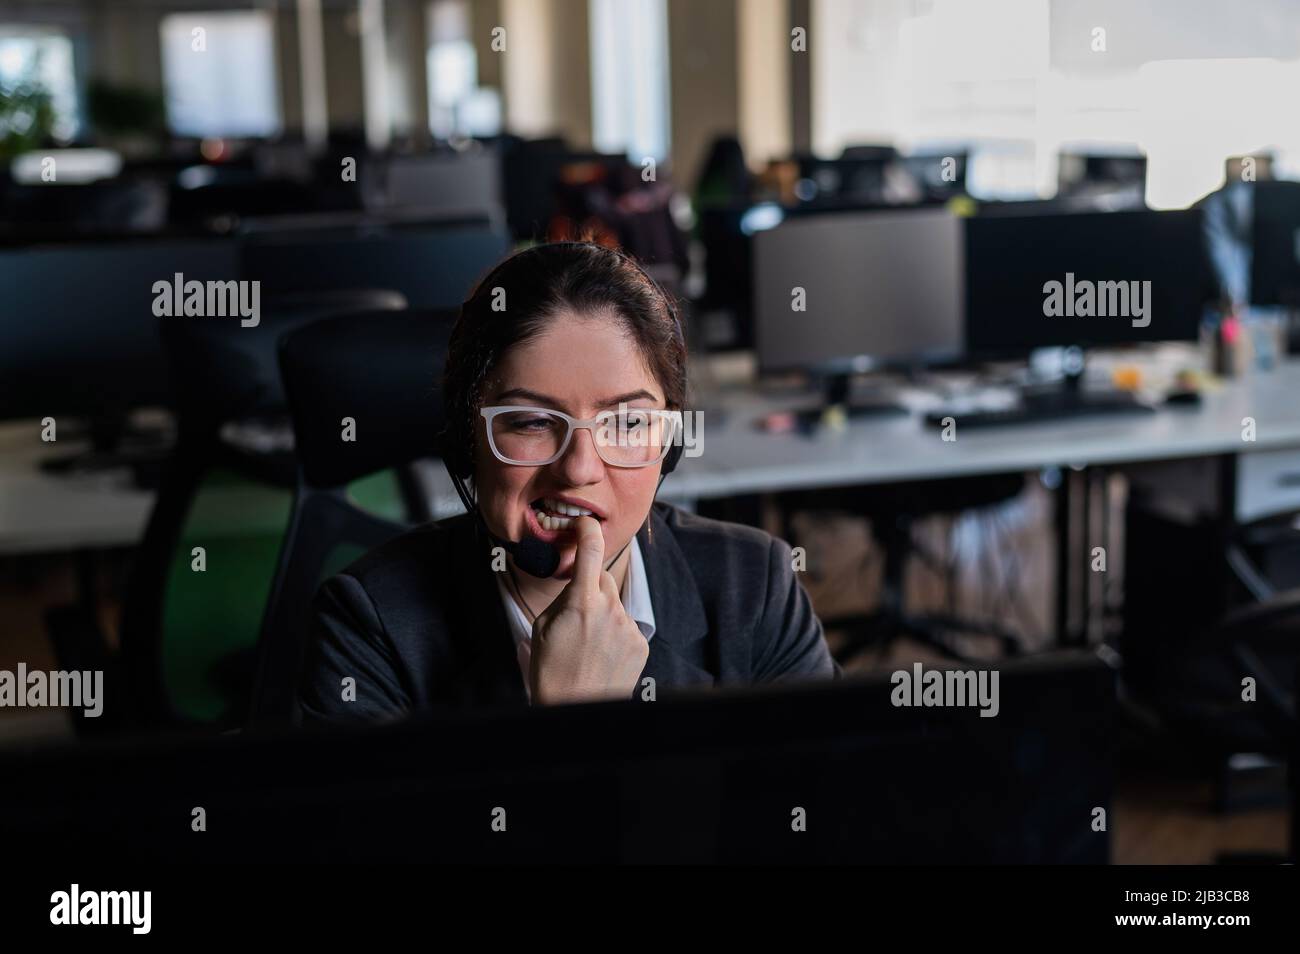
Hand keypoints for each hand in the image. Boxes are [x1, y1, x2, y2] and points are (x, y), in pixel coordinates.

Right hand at [527, 516, 648, 704]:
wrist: (575, 709)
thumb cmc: (552, 670)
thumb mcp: (544, 625)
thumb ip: (565, 597)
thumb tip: (577, 582)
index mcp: (582, 602)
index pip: (591, 550)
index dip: (588, 530)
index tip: (583, 525)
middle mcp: (610, 610)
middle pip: (601, 578)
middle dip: (589, 586)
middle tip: (575, 613)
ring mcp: (629, 628)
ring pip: (614, 604)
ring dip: (602, 613)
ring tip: (587, 643)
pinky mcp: (641, 644)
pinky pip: (626, 625)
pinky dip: (615, 632)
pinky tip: (602, 653)